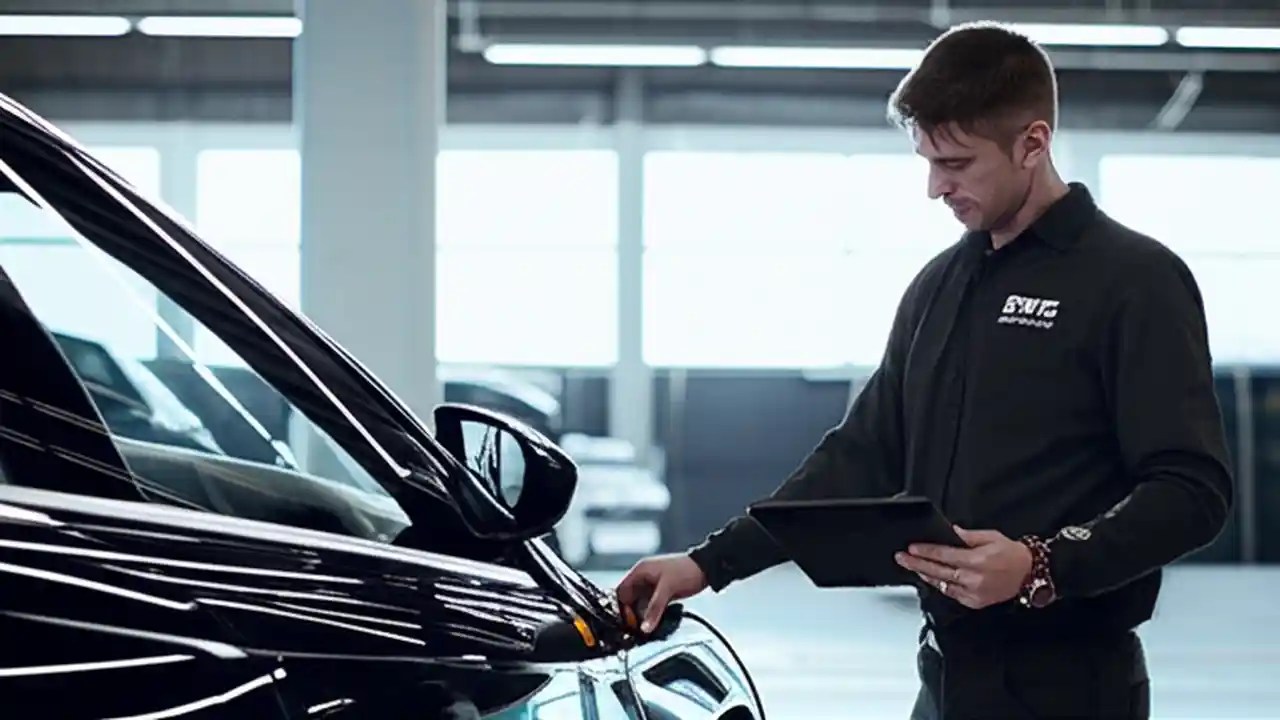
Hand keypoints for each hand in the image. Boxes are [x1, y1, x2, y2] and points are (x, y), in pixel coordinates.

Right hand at [615, 553, 708, 632]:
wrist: (707, 568)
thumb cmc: (686, 570)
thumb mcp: (667, 589)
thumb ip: (654, 609)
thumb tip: (644, 627)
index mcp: (641, 571)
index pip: (622, 591)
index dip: (622, 607)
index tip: (626, 622)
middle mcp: (644, 577)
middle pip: (630, 599)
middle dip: (632, 613)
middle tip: (635, 629)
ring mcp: (654, 585)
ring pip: (641, 603)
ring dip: (642, 615)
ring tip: (645, 628)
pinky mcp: (663, 592)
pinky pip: (652, 606)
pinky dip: (652, 614)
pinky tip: (654, 623)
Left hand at [894, 526, 1031, 609]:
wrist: (1029, 573)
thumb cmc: (1011, 554)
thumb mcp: (990, 537)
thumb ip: (968, 536)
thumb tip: (950, 532)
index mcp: (977, 561)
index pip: (944, 555)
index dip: (926, 551)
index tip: (911, 548)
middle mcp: (974, 579)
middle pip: (938, 571)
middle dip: (916, 564)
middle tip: (901, 558)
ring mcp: (973, 593)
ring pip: (942, 584)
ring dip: (925, 575)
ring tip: (911, 567)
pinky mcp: (975, 602)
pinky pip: (951, 594)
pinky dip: (940, 585)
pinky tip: (930, 578)